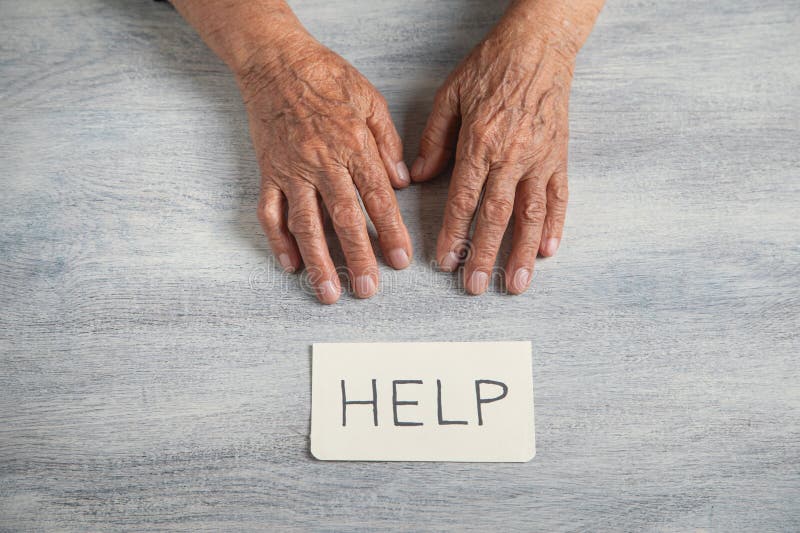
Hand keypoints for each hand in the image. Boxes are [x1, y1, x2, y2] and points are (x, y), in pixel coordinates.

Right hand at [239, 36, 412, 303]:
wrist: (275, 61)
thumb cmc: (326, 77)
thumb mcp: (370, 100)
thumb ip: (388, 143)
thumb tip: (401, 183)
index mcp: (353, 145)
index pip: (377, 198)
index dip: (391, 231)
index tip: (401, 260)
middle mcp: (322, 162)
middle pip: (343, 219)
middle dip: (358, 258)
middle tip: (368, 289)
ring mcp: (291, 170)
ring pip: (305, 223)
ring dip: (318, 261)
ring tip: (329, 292)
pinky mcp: (268, 171)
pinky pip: (270, 212)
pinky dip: (278, 241)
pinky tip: (290, 265)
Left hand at [411, 14, 579, 294]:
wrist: (539, 44)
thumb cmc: (491, 66)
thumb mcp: (450, 94)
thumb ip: (433, 138)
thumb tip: (418, 176)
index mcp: (479, 142)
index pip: (464, 199)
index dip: (454, 234)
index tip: (445, 262)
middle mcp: (511, 155)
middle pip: (496, 216)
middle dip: (484, 255)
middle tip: (475, 287)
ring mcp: (540, 158)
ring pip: (532, 214)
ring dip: (523, 252)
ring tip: (515, 283)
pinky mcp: (559, 155)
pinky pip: (560, 196)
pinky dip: (555, 224)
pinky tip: (548, 250)